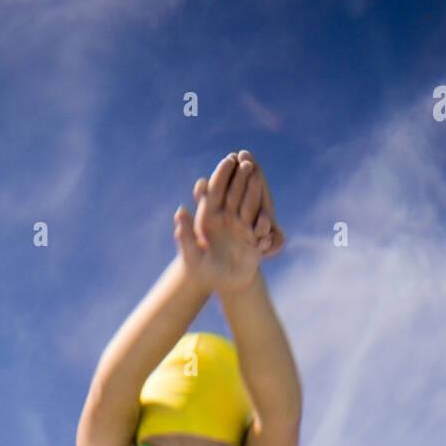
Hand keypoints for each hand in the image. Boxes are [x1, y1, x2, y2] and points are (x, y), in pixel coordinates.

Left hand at [173, 152, 280, 294]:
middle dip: (241, 177)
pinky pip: (260, 221)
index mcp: (208, 216)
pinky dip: (263, 214)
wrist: (225, 285)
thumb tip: (179, 212)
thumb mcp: (192, 258)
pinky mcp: (255, 235)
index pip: (215, 190)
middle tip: (247, 162)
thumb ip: (185, 236)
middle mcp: (226, 217)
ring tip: (258, 175)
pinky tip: (266, 201)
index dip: (221, 175)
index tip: (228, 160)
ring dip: (254, 189)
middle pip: (234, 191)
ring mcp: (242, 224)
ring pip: (249, 202)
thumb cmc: (205, 273)